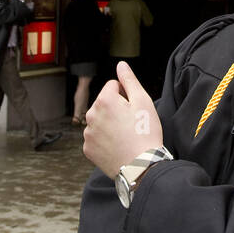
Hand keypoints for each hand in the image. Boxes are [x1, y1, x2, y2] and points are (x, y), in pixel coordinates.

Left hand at [83, 61, 162, 176]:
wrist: (141, 167)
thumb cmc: (145, 133)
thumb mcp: (143, 101)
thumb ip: (129, 80)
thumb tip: (121, 65)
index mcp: (104, 100)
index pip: (113, 86)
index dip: (126, 95)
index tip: (134, 109)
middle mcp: (91, 115)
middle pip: (104, 103)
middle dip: (116, 109)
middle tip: (131, 124)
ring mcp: (88, 133)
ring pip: (100, 120)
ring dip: (109, 123)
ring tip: (125, 136)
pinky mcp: (88, 149)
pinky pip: (96, 137)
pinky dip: (105, 139)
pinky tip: (117, 146)